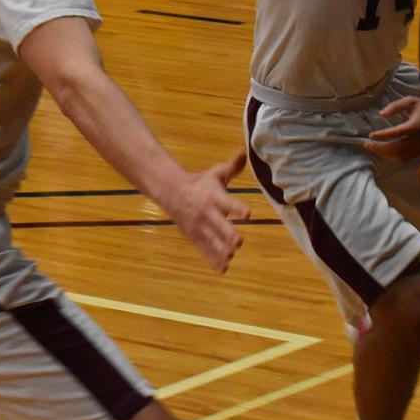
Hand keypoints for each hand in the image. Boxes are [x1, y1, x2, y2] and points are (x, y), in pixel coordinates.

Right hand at [158, 149, 250, 272]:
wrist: (171, 192)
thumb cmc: (200, 183)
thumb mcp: (216, 174)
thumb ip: (233, 166)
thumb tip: (245, 150)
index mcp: (214, 197)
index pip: (228, 203)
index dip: (238, 208)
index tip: (247, 214)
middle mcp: (207, 213)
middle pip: (219, 225)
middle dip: (228, 234)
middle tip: (238, 241)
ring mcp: (200, 227)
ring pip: (211, 241)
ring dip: (221, 250)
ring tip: (230, 256)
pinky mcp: (195, 236)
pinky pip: (205, 250)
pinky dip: (213, 259)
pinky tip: (223, 268)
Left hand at [361, 96, 419, 162]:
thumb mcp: (410, 101)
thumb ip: (395, 106)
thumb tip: (382, 114)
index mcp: (417, 124)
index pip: (399, 131)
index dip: (384, 134)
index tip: (371, 135)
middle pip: (398, 147)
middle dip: (380, 147)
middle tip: (367, 144)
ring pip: (401, 155)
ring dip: (384, 153)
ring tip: (372, 147)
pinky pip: (405, 158)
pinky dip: (392, 157)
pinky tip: (383, 152)